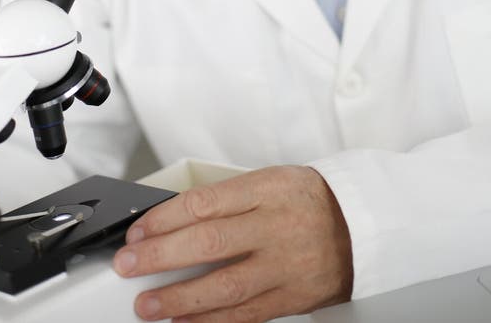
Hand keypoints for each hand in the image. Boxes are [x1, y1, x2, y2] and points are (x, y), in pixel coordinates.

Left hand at [113, 164, 352, 321]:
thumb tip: (173, 221)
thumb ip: (228, 200)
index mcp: (268, 188)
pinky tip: (184, 321)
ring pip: (225, 285)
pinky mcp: (293, 297)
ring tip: (147, 304)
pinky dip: (211, 320)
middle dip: (161, 256)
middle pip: (209, 242)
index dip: (165, 218)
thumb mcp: (271, 181)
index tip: (138, 231)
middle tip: (128, 266)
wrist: (362, 225)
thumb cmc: (308, 199)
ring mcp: (285, 264)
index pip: (205, 202)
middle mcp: (276, 225)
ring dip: (179, 298)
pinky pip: (247, 314)